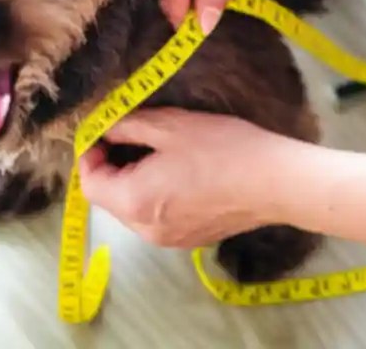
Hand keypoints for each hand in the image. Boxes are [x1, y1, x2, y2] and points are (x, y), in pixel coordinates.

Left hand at [77, 108, 295, 247]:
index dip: (90, 155)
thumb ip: (126, 126)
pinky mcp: (191, 240)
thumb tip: (104, 130)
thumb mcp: (169, 126)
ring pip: (134, 210)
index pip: (89, 184)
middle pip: (110, 199)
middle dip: (113, 167)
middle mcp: (145, 230)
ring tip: (159, 154)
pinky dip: (157, 196)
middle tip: (131, 136)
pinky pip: (159, 218)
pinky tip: (183, 174)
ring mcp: (170, 240)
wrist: (276, 182)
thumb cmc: (221, 149)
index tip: (104, 132)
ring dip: (135, 182)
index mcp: (134, 202)